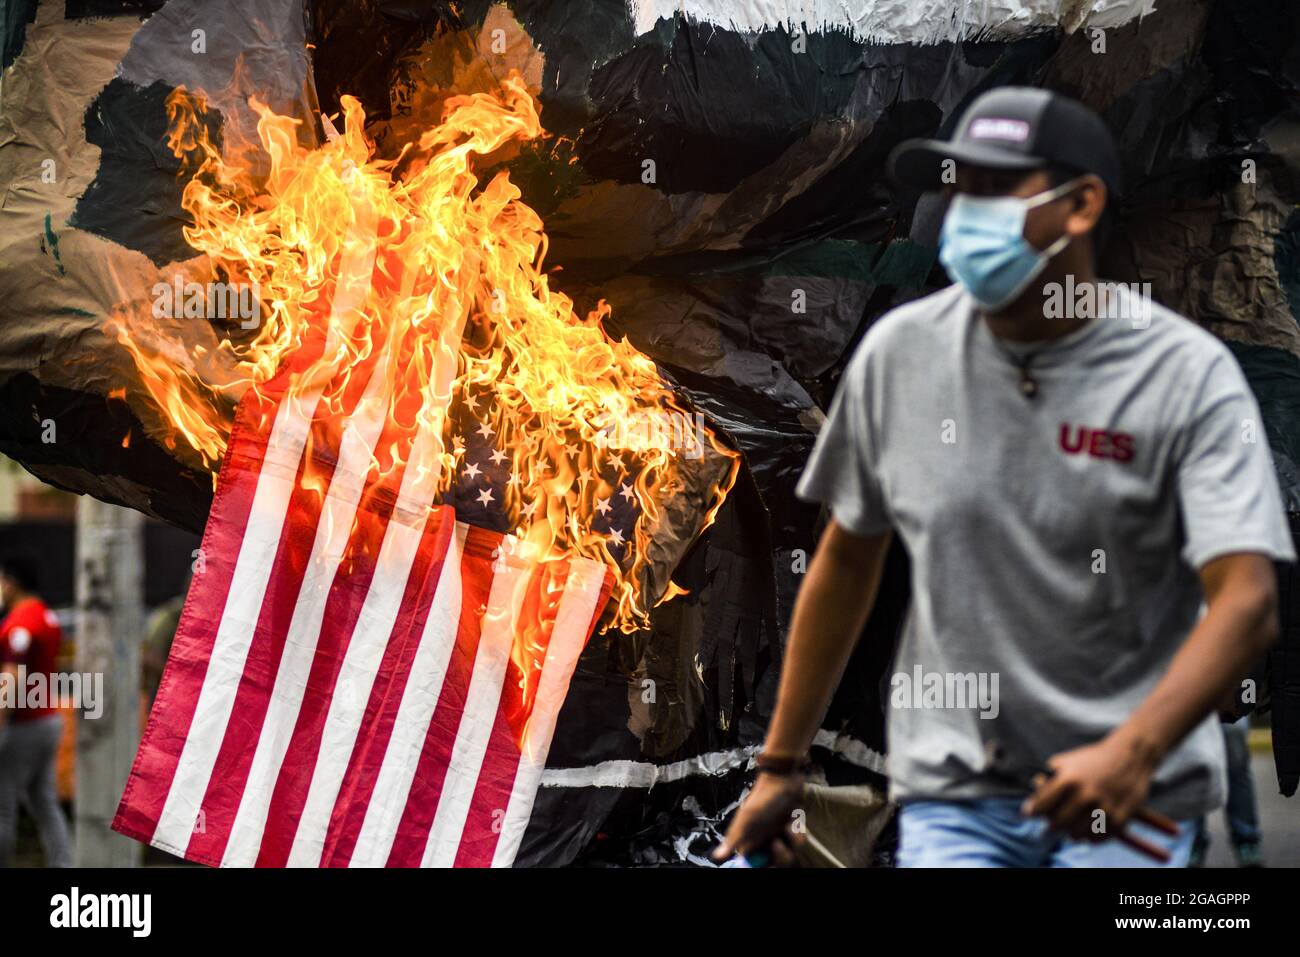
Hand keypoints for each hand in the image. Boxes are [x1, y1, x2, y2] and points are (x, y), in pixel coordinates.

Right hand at [712, 771, 805, 865]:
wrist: (782, 778)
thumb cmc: (763, 797)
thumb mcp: (746, 818)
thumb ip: (733, 838)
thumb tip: (717, 856)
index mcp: (750, 840)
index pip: (753, 863)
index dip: (762, 867)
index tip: (769, 866)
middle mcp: (763, 840)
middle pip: (774, 862)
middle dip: (779, 857)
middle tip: (776, 843)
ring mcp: (777, 835)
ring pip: (788, 853)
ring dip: (790, 842)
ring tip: (786, 826)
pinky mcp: (790, 830)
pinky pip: (797, 842)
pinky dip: (797, 832)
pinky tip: (792, 820)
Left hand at [1022, 732, 1159, 841]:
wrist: (1130, 757)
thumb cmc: (1093, 760)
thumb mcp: (1066, 761)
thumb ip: (1047, 777)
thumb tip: (1034, 792)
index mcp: (1069, 780)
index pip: (1042, 805)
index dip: (1032, 811)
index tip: (1029, 814)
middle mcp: (1086, 796)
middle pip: (1057, 824)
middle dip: (1050, 825)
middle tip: (1050, 824)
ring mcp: (1104, 809)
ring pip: (1076, 834)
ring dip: (1070, 832)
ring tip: (1070, 826)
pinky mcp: (1120, 820)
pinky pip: (1096, 838)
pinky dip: (1089, 836)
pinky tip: (1088, 827)